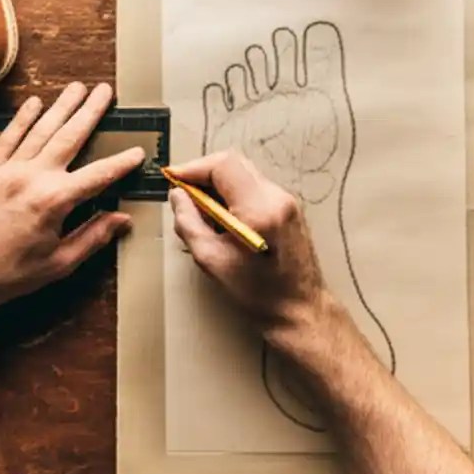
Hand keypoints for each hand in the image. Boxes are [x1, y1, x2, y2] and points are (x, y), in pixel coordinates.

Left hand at [0, 82, 145, 312]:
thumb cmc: (11, 275)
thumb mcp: (60, 263)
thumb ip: (93, 237)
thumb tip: (122, 220)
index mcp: (54, 202)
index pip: (98, 175)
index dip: (121, 163)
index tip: (137, 152)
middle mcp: (32, 178)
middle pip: (69, 138)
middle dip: (90, 113)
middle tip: (105, 92)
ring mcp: (7, 170)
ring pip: (40, 131)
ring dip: (61, 107)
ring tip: (78, 88)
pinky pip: (7, 138)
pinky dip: (21, 119)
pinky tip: (34, 103)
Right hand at [169, 151, 329, 331]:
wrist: (300, 309)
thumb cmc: (259, 293)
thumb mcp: (212, 260)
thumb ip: (189, 223)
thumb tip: (178, 196)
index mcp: (259, 208)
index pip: (223, 165)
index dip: (193, 168)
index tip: (173, 179)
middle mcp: (277, 197)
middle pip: (234, 164)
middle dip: (203, 174)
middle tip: (184, 195)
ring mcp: (287, 201)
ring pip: (244, 175)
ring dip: (218, 186)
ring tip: (202, 212)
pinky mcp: (289, 209)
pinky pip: (254, 189)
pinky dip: (233, 195)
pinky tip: (223, 220)